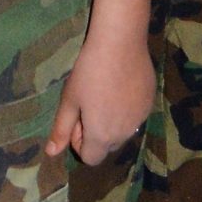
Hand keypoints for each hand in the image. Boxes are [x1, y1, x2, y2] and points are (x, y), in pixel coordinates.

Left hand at [44, 27, 154, 166]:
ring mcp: (140, 119)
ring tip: (104, 92)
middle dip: (96, 132)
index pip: (90, 158)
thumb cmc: (89, 71)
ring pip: (122, 131)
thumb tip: (51, 153)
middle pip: (107, 146)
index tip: (78, 118)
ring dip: (112, 121)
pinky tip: (120, 84)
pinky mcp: (150, 103)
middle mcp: (125, 134)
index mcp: (102, 137)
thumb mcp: (70, 99)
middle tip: (89, 103)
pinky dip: (127, 108)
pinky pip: (135, 116)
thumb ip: (61, 129)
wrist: (120, 43)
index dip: (79, 142)